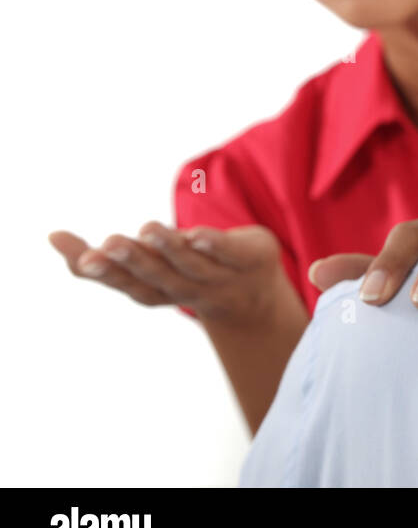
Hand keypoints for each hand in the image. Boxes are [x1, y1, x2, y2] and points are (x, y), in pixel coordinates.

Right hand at [48, 221, 297, 324]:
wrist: (256, 298)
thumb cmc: (186, 273)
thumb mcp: (145, 267)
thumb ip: (103, 258)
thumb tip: (51, 237)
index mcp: (157, 289)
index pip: (127, 284)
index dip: (106, 274)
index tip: (86, 259)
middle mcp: (184, 287)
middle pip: (156, 276)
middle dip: (132, 260)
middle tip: (110, 245)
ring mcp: (218, 276)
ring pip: (190, 264)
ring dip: (169, 248)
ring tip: (147, 229)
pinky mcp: (247, 258)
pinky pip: (229, 253)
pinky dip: (213, 245)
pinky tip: (196, 234)